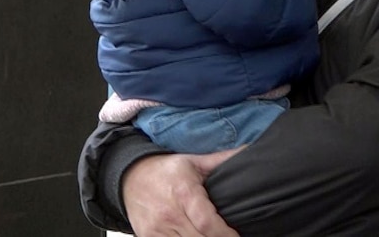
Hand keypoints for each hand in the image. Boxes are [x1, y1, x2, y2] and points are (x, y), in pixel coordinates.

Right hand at [123, 148, 243, 236]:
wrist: (130, 176)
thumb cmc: (166, 170)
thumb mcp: (194, 161)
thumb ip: (222, 160)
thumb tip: (249, 150)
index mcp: (185, 193)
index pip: (207, 223)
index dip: (225, 234)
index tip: (236, 236)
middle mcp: (170, 214)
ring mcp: (157, 229)